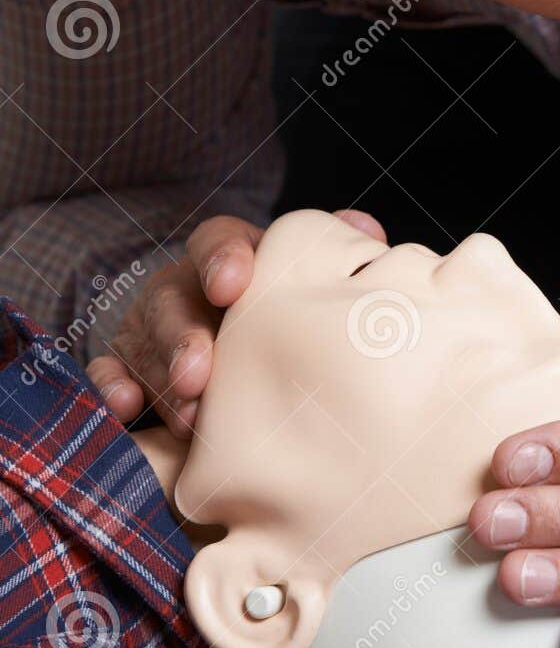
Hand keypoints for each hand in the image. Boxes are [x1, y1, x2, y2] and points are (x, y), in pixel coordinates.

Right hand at [87, 208, 384, 435]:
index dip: (222, 258)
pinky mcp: (127, 365)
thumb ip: (334, 262)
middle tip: (200, 375)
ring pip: (142, 341)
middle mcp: (186, 287)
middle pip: (172, 296)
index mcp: (233, 260)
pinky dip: (110, 386)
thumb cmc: (296, 326)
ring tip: (189, 418)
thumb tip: (364, 229)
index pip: (216, 239)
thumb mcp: (314, 292)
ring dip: (162, 378)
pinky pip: (106, 370)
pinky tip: (125, 407)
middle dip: (183, 336)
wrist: (264, 372)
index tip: (233, 284)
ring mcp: (151, 327)